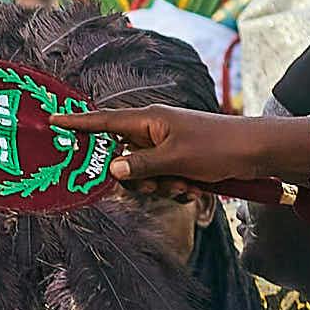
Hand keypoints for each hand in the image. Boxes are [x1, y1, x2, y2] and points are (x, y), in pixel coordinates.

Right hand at [54, 102, 297, 195]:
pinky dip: (174, 188)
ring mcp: (167, 146)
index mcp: (149, 121)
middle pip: (123, 158)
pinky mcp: (179, 159)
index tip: (53, 121)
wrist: (256, 153)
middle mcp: (154, 131)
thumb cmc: (217, 147)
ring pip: (143, 174)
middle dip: (137, 178)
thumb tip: (110, 169)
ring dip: (160, 186)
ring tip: (186, 185)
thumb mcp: (175, 160)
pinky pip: (162, 179)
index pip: (104, 121)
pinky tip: (194, 188)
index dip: (78, 124)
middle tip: (158, 184)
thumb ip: (140, 166)